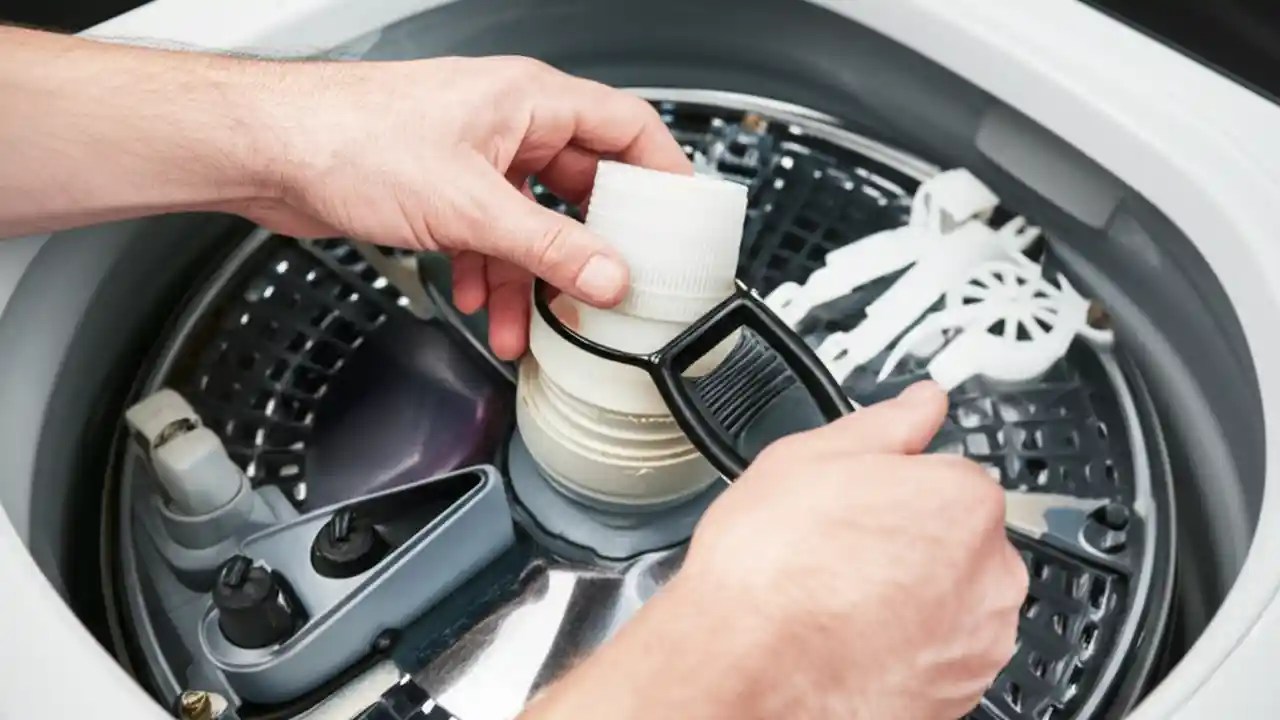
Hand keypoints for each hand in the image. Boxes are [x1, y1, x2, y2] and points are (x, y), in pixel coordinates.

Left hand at [239, 56, 692, 359]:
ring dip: (528, 277)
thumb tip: (608, 275)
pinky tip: (475, 300)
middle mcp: (507, 124)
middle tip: (609, 290)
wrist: (269, 151)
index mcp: (529, 100)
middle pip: (578, 188)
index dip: (662, 174)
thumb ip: (547, 247)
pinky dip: (486, 271)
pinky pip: (486, 236)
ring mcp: (473, 157)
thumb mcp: (469, 205)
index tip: (681, 222)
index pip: (626, 128)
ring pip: (528, 223)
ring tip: (528, 325)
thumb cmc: (350, 137)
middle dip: (587, 248)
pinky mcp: (440, 189)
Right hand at [522, 382, 1027, 719]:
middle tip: (848, 550)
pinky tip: (855, 639)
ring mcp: (977, 642)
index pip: (954, 477)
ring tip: (846, 599)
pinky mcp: (957, 694)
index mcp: (963, 500)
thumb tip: (922, 404)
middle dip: (916, 543)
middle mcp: (990, 574)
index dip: (901, 487)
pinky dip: (910, 650)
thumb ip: (887, 424)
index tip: (867, 502)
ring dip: (917, 599)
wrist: (743, 662)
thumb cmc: (770, 566)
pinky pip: (942, 657)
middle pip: (961, 542)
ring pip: (956, 602)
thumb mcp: (812, 455)